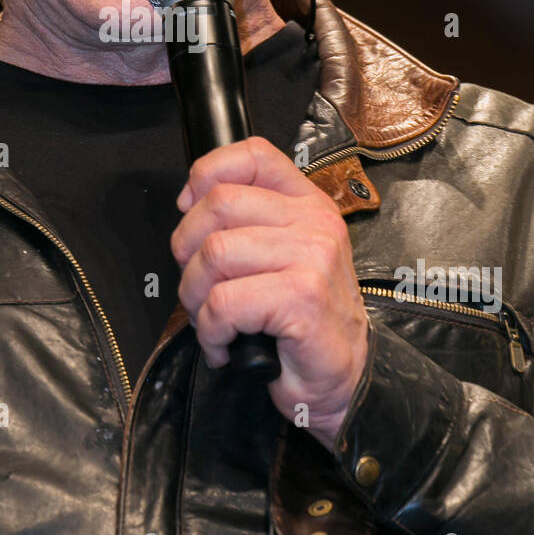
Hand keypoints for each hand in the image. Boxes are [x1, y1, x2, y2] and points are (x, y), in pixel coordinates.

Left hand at [171, 136, 368, 450]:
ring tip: (213, 323)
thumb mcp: (281, 258)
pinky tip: (225, 347)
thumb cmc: (304, 323)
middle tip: (200, 290)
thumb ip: (247, 222)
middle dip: (188, 253)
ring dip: (196, 298)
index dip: (206, 174)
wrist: (345, 380)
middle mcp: (314, 223)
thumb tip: (189, 202)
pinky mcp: (302, 297)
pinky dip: (211, 332)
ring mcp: (312, 257)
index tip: (191, 211)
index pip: (253, 154)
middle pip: (218, 204)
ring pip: (214, 254)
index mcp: (307, 204)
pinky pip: (223, 303)